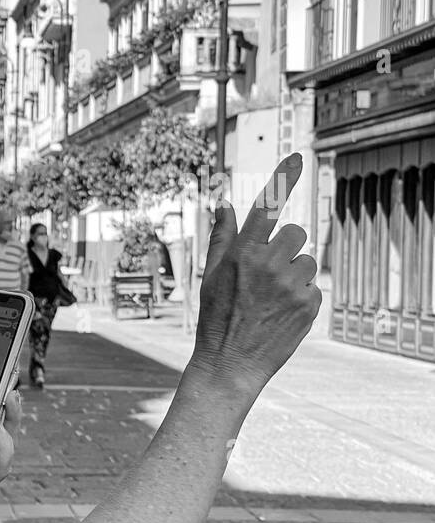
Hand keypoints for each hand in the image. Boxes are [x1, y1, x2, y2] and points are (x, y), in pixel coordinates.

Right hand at [191, 153, 321, 396]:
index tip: (297, 157)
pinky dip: (301, 296)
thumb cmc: (215, 319)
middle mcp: (269, 265)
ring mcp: (292, 286)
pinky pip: (313, 287)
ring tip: (271, 298)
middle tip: (267, 272)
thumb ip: (222, 237)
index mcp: (243, 254)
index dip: (283, 180)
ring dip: (294, 274)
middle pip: (296, 234)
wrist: (229, 364)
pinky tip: (280, 313)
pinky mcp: (309, 305)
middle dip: (285, 247)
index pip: (267, 207)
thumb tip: (225, 203)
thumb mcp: (210, 276)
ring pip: (307, 261)